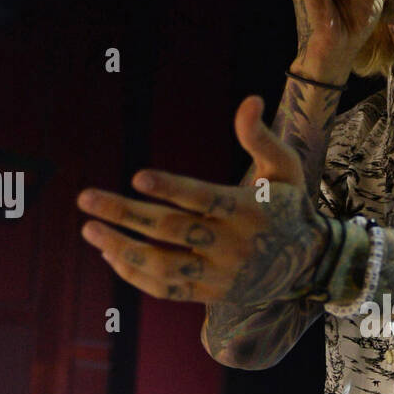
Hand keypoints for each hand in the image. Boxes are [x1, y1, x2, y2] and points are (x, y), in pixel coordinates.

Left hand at [77, 95, 328, 305]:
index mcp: (248, 211)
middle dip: (126, 213)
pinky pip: (168, 288)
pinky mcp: (210, 294)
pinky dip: (137, 276)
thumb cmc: (286, 206)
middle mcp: (232, 245)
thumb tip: (250, 99)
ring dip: (122, 249)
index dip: (172, 189)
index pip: (205, 199)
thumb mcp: (285, 169)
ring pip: (165, 265)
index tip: (137, 178)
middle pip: (173, 229)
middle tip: (86, 198)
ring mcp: (219, 274)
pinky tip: (111, 254)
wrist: (307, 264)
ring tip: (89, 230)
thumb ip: (261, 138)